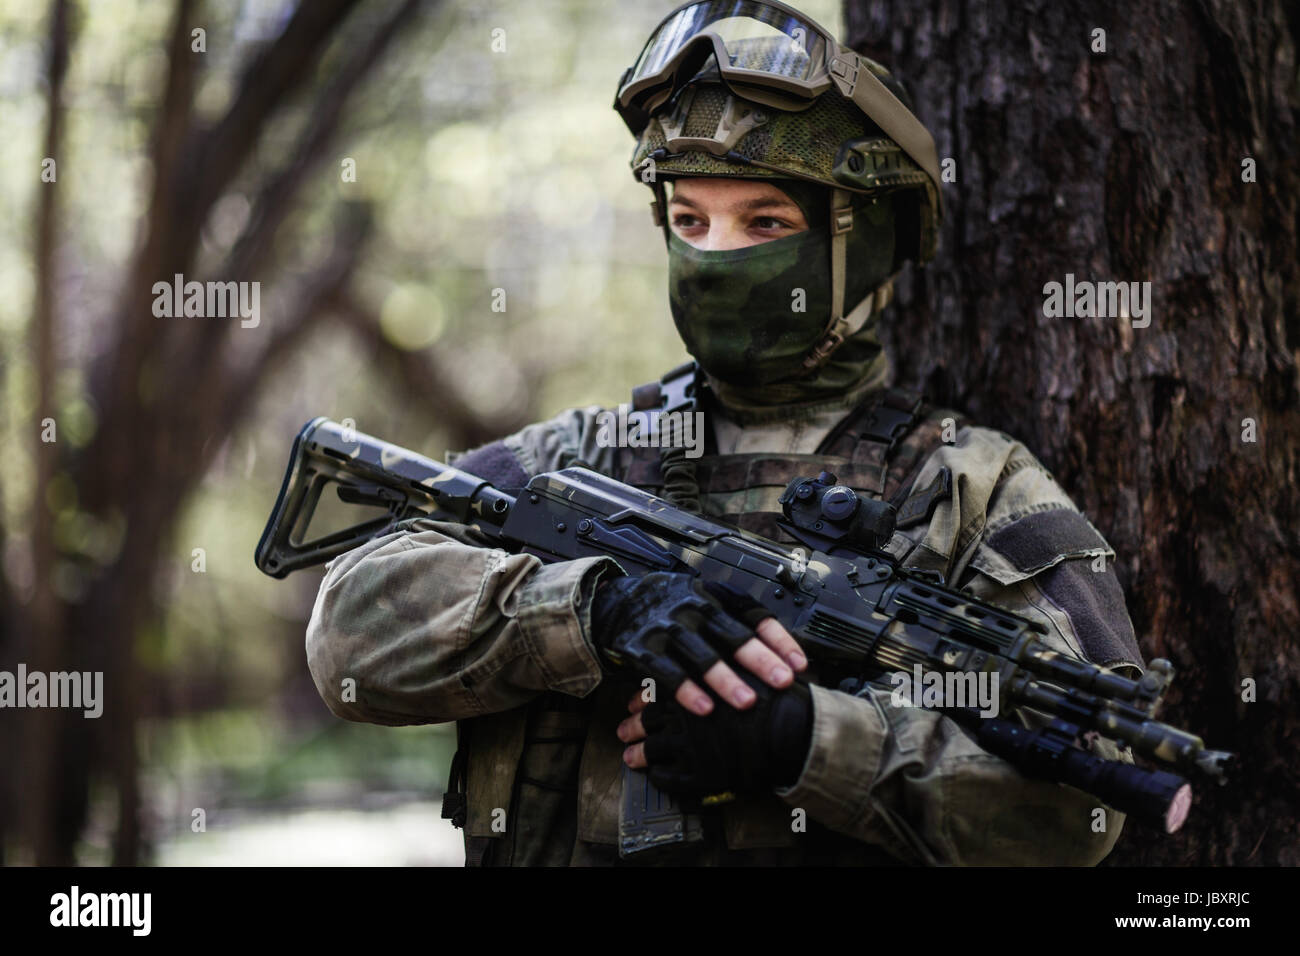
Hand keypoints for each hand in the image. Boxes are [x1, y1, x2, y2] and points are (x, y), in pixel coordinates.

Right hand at [590, 572, 806, 715]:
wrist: (616, 603)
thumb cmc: (671, 610)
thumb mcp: (704, 604)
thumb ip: (735, 625)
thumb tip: (781, 659)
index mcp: (714, 597)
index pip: (753, 614)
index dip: (778, 639)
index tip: (799, 664)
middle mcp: (693, 608)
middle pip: (732, 634)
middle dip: (760, 660)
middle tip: (783, 682)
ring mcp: (667, 627)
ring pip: (702, 655)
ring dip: (726, 680)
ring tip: (747, 702)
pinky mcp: (643, 647)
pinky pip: (667, 672)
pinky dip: (687, 690)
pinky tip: (704, 708)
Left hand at [617, 671, 813, 793]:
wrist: (796, 730)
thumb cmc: (779, 698)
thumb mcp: (749, 664)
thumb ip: (727, 664)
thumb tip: (719, 662)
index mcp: (692, 682)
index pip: (656, 688)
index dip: (645, 697)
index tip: (637, 702)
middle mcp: (684, 712)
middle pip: (650, 719)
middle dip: (635, 725)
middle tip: (625, 728)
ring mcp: (689, 744)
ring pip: (652, 749)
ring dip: (639, 753)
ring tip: (630, 756)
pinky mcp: (699, 773)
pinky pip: (670, 778)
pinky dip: (660, 777)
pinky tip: (657, 776)